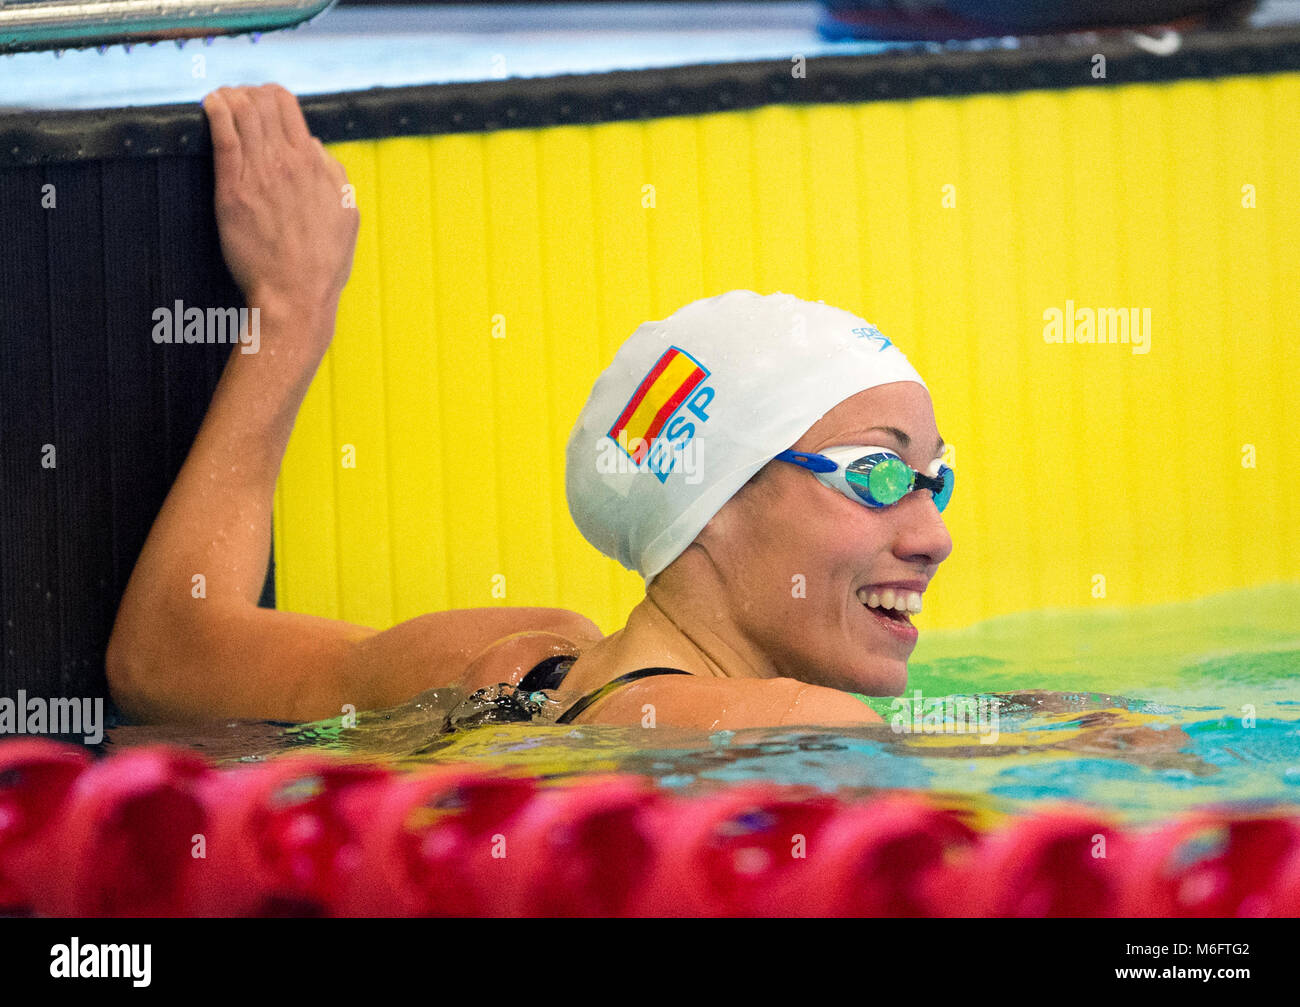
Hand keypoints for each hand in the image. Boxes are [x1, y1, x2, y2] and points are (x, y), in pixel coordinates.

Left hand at [202, 84, 359, 319]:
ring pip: (241, 112)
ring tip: (218, 100)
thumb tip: (316, 148)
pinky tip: (209, 105)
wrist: (296, 295)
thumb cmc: (322, 263)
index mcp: (314, 165)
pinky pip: (223, 138)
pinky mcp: (233, 191)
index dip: (270, 94)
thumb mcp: (347, 214)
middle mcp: (287, 163)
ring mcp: (259, 175)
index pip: (287, 105)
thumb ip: (334, 175)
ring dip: (227, 98)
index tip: (259, 101)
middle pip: (261, 101)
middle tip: (234, 100)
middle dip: (245, 92)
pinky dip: (215, 113)